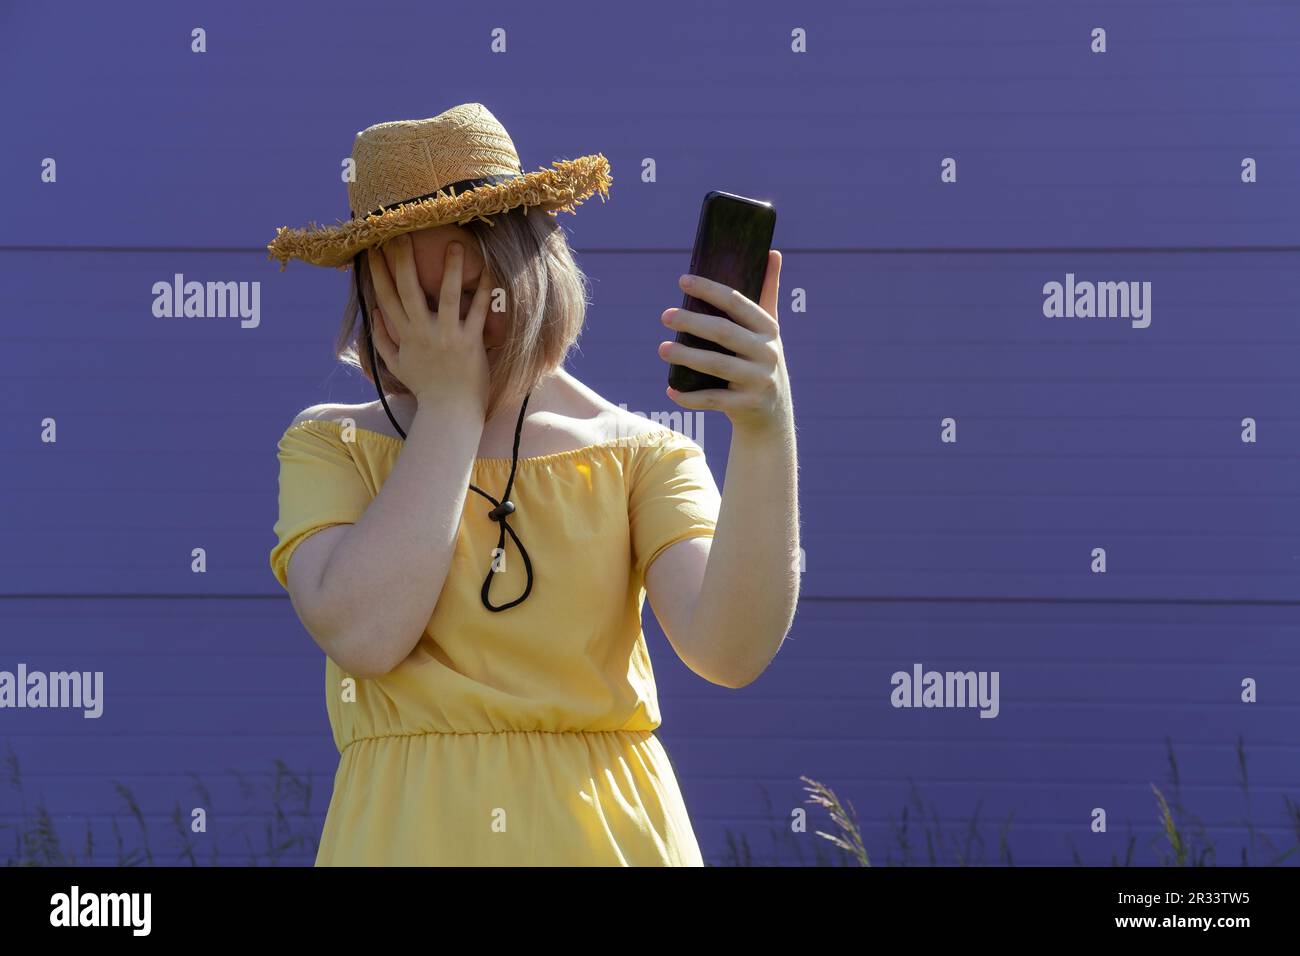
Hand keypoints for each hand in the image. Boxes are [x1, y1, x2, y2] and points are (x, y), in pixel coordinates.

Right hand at [367, 234, 491, 415]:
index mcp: (402, 335)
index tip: (375, 246)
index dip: (378, 270)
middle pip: (407, 289)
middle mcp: (422, 333)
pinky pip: (476, 313)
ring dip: (449, 269)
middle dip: (403, 259)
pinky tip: (488, 272)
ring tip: (453, 244)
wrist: (450, 412)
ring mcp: (447, 337)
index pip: (385, 296)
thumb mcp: (397, 364)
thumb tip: (374, 311)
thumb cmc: (425, 388)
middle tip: (402, 231)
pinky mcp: (470, 343)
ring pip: (446, 296)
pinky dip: (483, 293)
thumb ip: (382, 338)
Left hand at [658, 250, 790, 433]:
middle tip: (665, 315)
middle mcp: (767, 352)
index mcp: (769, 329)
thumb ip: (768, 292)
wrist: (772, 414)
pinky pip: (714, 399)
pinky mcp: (747, 405)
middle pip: (724, 332)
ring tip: (661, 348)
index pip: (737, 302)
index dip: (710, 289)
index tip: (683, 280)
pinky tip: (670, 390)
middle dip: (692, 322)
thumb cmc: (761, 361)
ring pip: (718, 365)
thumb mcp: (769, 330)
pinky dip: (690, 397)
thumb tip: (773, 252)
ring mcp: (759, 380)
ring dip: (687, 356)